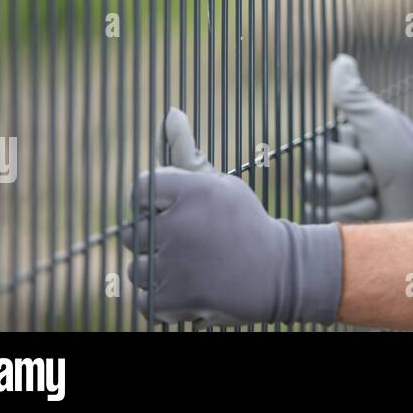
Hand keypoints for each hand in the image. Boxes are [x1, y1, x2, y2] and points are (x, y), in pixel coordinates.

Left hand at [121, 109, 342, 326]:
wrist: (279, 272)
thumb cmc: (244, 222)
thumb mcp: (219, 184)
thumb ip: (185, 152)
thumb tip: (170, 112)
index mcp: (193, 190)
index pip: (141, 190)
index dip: (155, 204)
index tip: (178, 214)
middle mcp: (180, 224)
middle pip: (133, 232)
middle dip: (157, 240)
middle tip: (194, 245)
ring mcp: (174, 264)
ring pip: (137, 268)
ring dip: (159, 272)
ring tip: (194, 268)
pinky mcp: (171, 298)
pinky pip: (143, 299)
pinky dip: (163, 300)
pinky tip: (190, 289)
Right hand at [304, 54, 412, 221]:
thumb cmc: (409, 161)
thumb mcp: (379, 123)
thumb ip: (354, 96)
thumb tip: (340, 59)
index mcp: (342, 146)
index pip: (315, 152)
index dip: (343, 156)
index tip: (368, 155)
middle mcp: (335, 172)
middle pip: (314, 179)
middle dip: (351, 180)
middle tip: (377, 179)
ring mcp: (337, 201)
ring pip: (321, 202)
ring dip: (355, 200)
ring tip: (379, 197)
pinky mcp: (341, 225)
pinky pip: (327, 222)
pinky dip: (355, 218)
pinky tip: (374, 215)